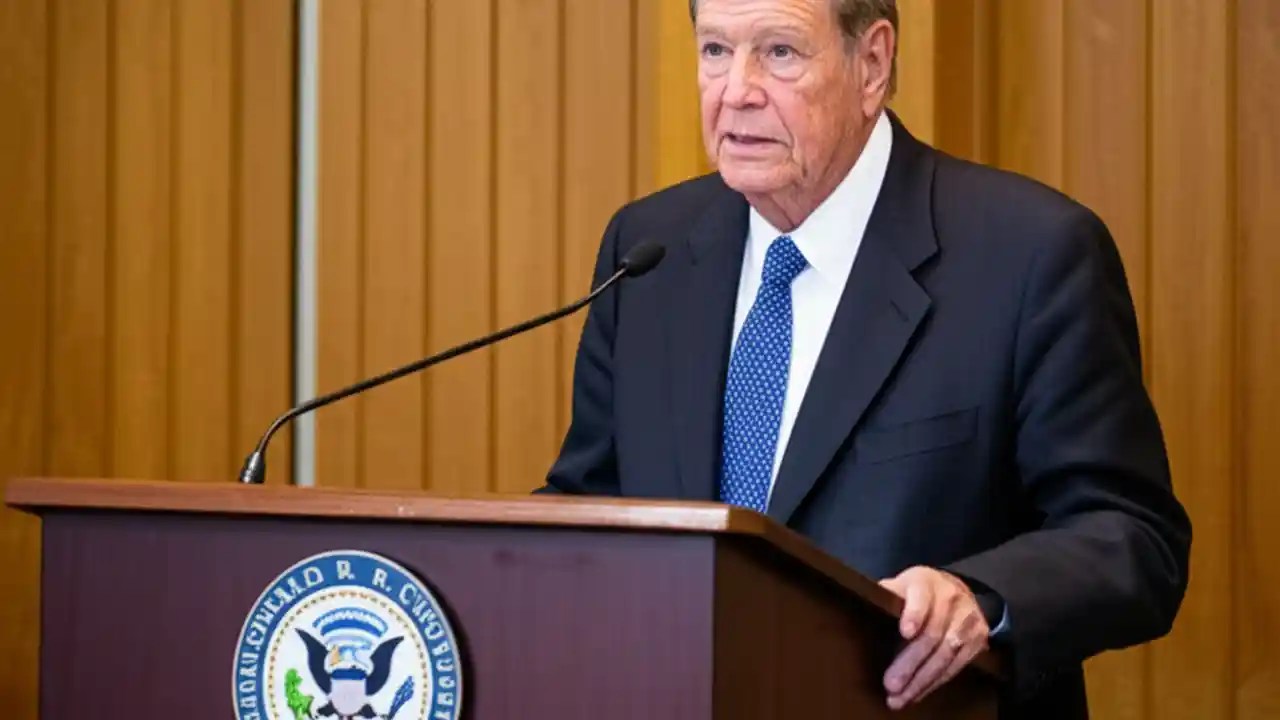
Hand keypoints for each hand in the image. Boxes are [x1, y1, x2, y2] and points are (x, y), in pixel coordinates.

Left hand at [879, 566, 989, 709]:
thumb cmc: (916, 593)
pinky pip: (957, 664)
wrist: (955, 589)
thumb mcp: (899, 587)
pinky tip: (919, 692)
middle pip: (932, 633)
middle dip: (911, 662)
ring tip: (902, 695)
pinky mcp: (979, 637)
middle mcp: (950, 597)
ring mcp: (968, 617)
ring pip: (946, 653)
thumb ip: (885, 597)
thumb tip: (862, 614)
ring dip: (923, 679)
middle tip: (891, 683)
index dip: (914, 614)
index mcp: (925, 582)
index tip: (905, 632)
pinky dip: (936, 681)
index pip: (921, 597)